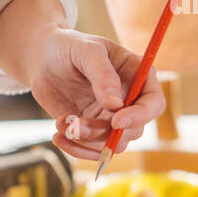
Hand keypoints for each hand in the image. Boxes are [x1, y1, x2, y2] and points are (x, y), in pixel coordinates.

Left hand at [25, 26, 164, 160]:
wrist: (44, 57)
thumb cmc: (69, 46)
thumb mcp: (86, 50)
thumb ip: (102, 74)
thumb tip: (116, 104)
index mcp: (137, 76)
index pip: (153, 103)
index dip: (140, 115)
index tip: (116, 121)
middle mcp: (129, 101)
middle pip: (133, 130)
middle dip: (105, 133)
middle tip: (76, 125)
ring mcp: (111, 118)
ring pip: (112, 144)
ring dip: (86, 141)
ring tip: (62, 124)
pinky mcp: (92, 130)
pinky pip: (92, 150)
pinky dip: (74, 147)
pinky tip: (58, 133)